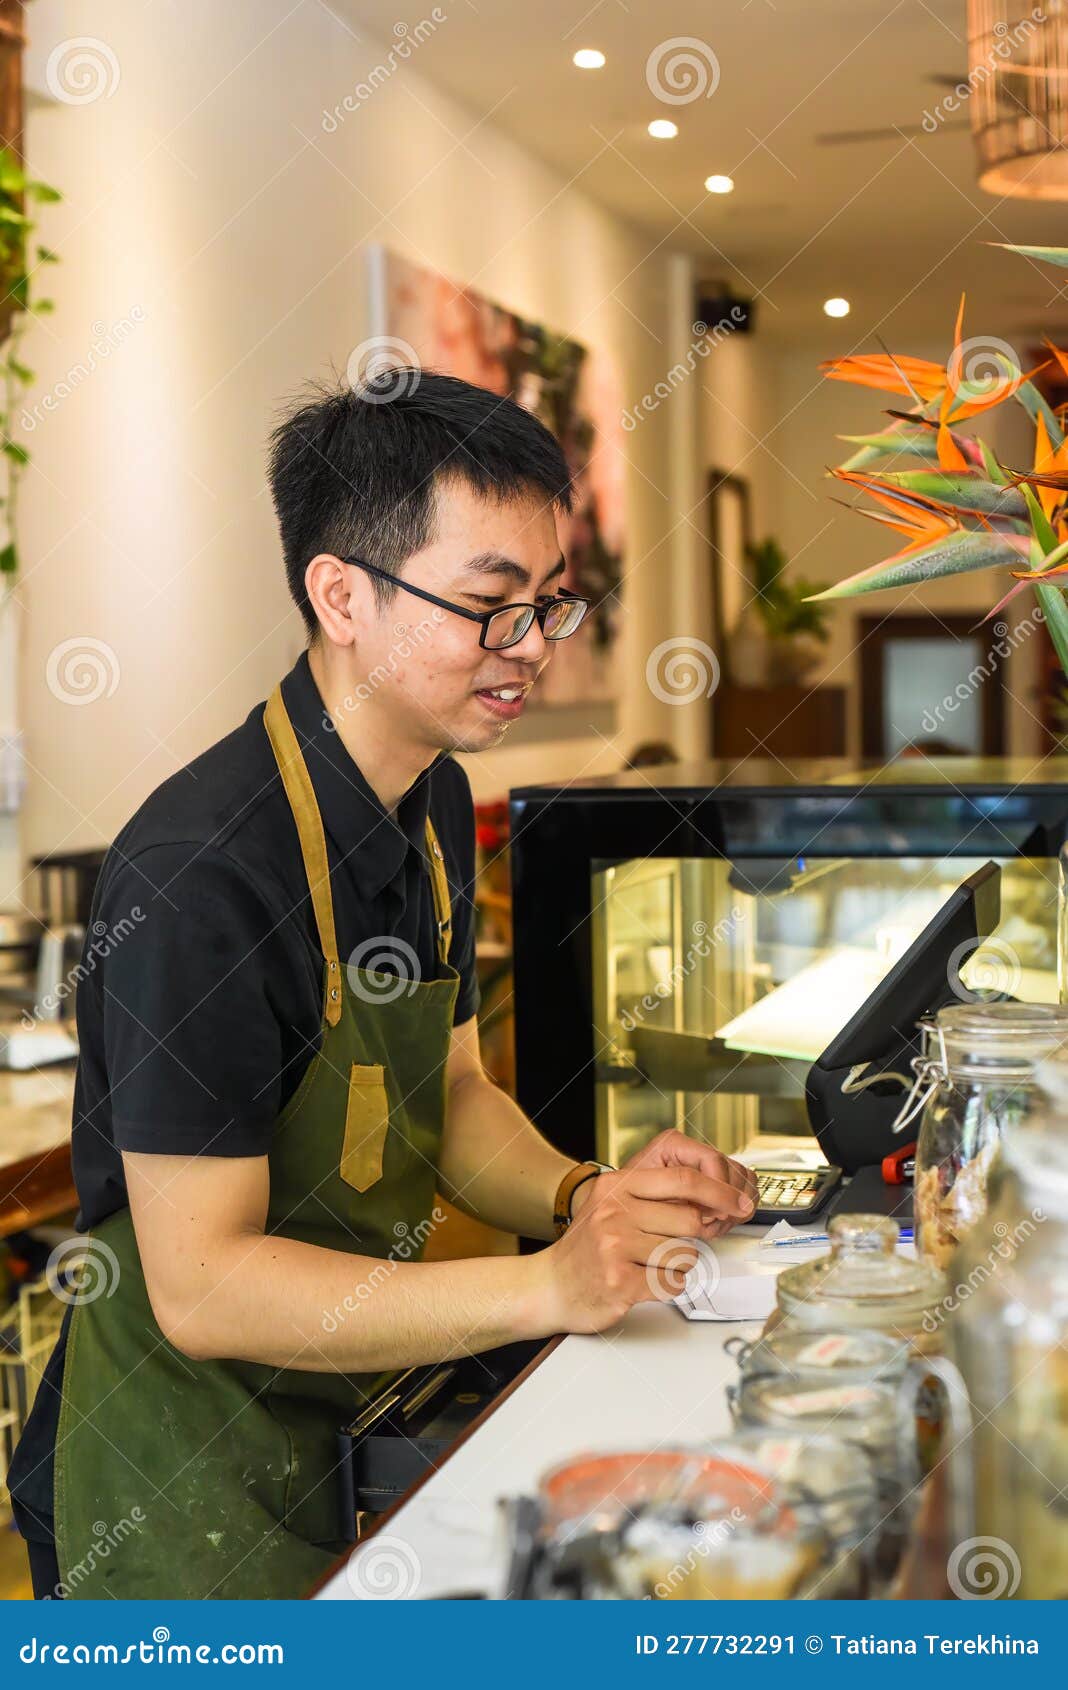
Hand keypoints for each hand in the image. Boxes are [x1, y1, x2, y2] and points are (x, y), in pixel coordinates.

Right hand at [533, 1160, 754, 1335]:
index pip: (683, 1180)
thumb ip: (652, 1195)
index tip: (738, 1202)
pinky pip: (673, 1283)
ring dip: (677, 1265)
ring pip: (685, 1254)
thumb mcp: (611, 1205)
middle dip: (692, 1238)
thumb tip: (709, 1194)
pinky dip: (668, 1286)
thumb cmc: (587, 1247)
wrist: (549, 1286)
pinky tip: (644, 1282)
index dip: (719, 1191)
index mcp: (616, 1186)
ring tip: (648, 1265)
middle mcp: (614, 1212)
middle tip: (671, 1245)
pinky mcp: (621, 1281)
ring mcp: (616, 1247)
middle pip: (690, 1220)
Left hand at [618, 1128, 758, 1236]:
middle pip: (733, 1171)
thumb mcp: (649, 1204)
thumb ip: (681, 1204)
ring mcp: (707, 1163)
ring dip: (733, 1207)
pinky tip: (718, 1220)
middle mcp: (692, 1149)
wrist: (625, 1209)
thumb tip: (714, 1213)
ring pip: (745, 1179)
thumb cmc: (630, 1203)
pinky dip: (737, 1207)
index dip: (718, 1191)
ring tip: (713, 1223)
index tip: (714, 1214)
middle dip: (726, 1203)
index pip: (713, 1161)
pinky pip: (745, 1188)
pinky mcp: (717, 1178)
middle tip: (712, 1223)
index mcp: (672, 1144)